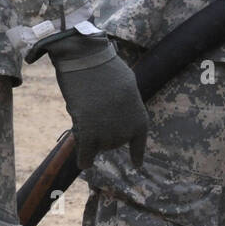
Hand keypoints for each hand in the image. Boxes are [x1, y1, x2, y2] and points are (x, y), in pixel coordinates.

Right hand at [46, 33, 147, 168]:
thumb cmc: (106, 68)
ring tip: (85, 112)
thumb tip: (121, 117)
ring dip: (90, 137)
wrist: (88, 59)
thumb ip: (127, 106)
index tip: (137, 166)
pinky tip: (84, 162)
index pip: (139, 142)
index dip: (136, 154)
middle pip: (111, 144)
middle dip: (103, 132)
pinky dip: (84, 159)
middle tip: (95, 109)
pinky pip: (85, 155)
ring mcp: (107, 134)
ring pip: (97, 146)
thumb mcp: (128, 87)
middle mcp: (126, 131)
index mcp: (140, 118)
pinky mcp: (88, 133)